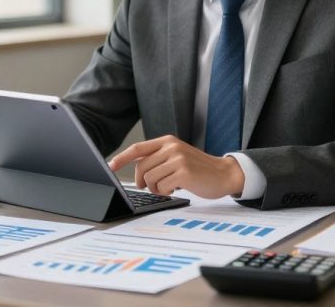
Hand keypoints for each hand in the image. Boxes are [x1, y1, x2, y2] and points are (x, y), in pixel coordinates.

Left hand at [107, 135, 244, 198]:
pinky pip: (162, 187)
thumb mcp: (177, 156)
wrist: (224, 174)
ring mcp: (178, 159)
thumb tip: (137, 171)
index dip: (122, 158)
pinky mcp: (184, 172)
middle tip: (152, 187)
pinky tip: (177, 188)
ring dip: (156, 188)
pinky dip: (166, 192)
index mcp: (167, 141)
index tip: (110, 166)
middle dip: (143, 181)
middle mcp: (171, 147)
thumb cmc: (198, 168)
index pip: (138, 148)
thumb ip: (159, 159)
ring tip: (169, 186)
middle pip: (142, 167)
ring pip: (150, 178)